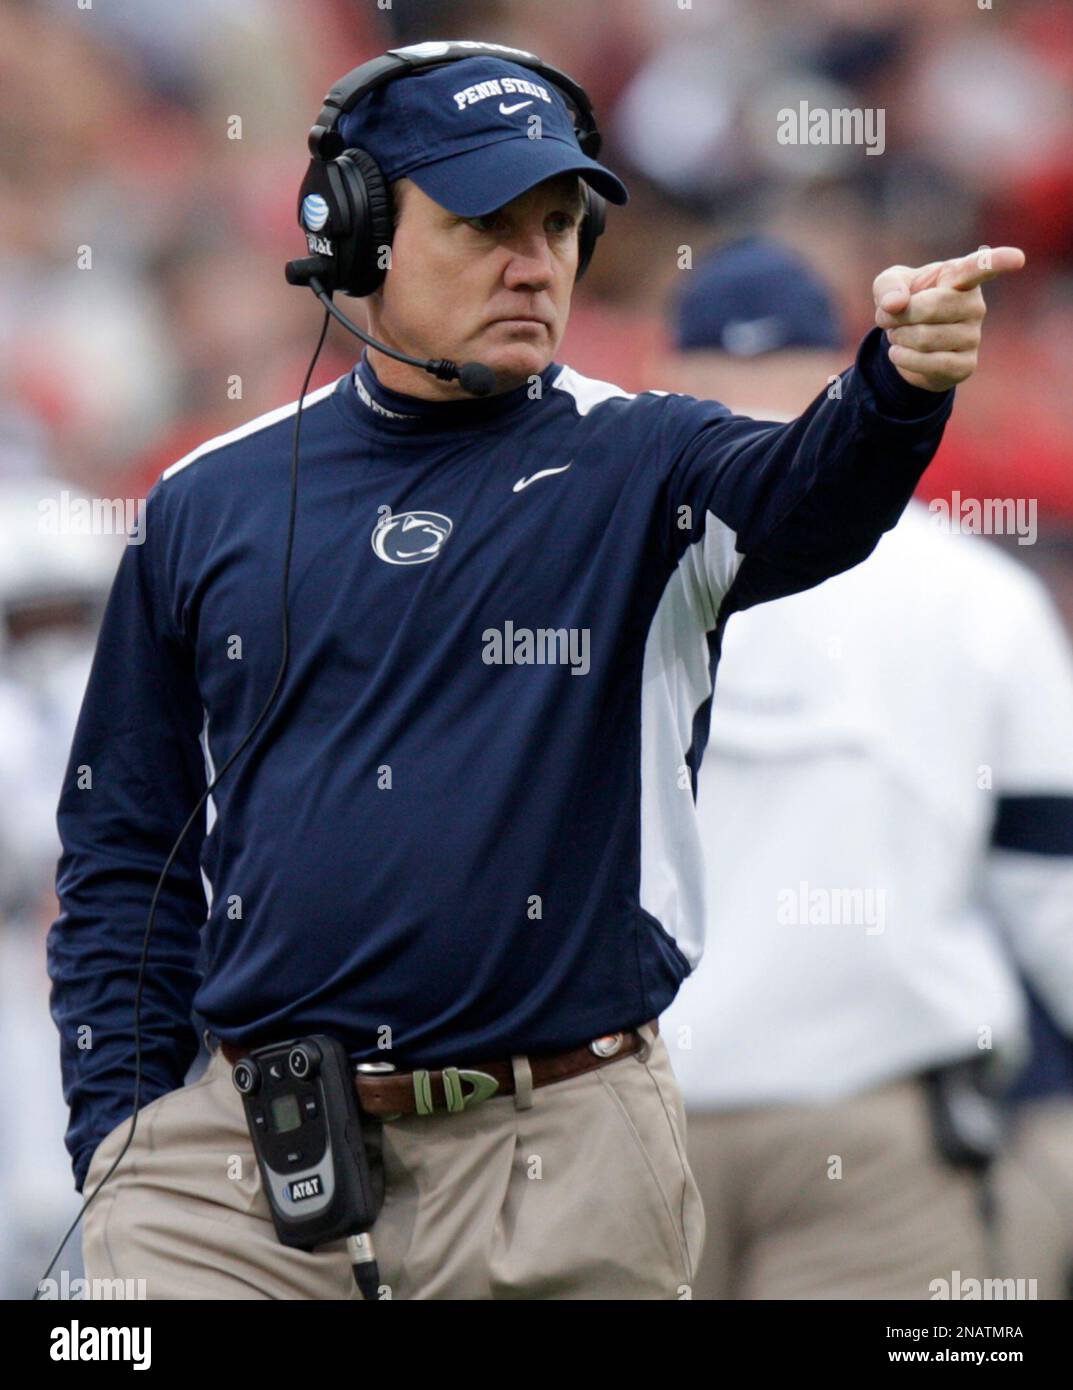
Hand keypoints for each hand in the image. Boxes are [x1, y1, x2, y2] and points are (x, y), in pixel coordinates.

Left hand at [873, 246, 1025, 391]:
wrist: (907, 343)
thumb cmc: (906, 303)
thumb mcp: (889, 286)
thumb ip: (888, 286)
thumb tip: (895, 304)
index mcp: (960, 276)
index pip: (981, 267)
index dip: (998, 262)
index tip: (1017, 258)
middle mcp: (974, 305)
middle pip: (931, 308)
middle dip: (900, 315)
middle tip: (891, 317)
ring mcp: (974, 336)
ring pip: (925, 338)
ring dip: (898, 337)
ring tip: (899, 334)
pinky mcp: (966, 365)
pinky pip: (930, 364)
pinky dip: (903, 358)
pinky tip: (899, 352)